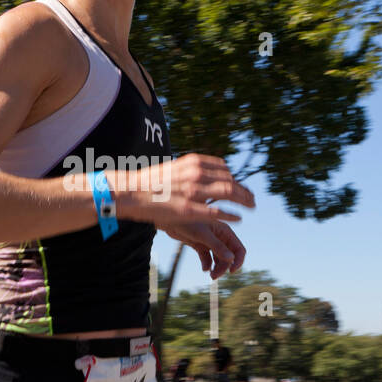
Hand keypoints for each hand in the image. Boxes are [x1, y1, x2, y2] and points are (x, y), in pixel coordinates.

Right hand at [117, 153, 254, 228]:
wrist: (130, 191)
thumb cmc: (149, 182)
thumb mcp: (173, 168)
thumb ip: (189, 170)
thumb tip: (201, 172)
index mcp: (193, 162)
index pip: (224, 168)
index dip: (234, 178)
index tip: (239, 185)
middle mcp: (197, 174)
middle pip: (230, 180)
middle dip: (244, 190)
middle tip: (252, 199)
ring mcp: (194, 192)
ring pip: (228, 193)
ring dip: (243, 200)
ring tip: (251, 206)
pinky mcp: (189, 209)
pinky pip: (217, 212)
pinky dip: (230, 215)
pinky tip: (238, 219)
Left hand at [160, 219, 245, 279]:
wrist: (168, 219)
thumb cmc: (187, 222)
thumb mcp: (203, 235)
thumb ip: (217, 247)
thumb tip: (231, 259)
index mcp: (224, 231)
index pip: (239, 249)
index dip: (238, 261)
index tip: (232, 271)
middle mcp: (219, 237)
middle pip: (228, 257)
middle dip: (224, 267)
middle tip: (214, 276)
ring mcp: (209, 242)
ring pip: (219, 259)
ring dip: (217, 268)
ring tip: (210, 275)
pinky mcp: (199, 246)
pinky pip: (207, 258)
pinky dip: (207, 264)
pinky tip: (204, 268)